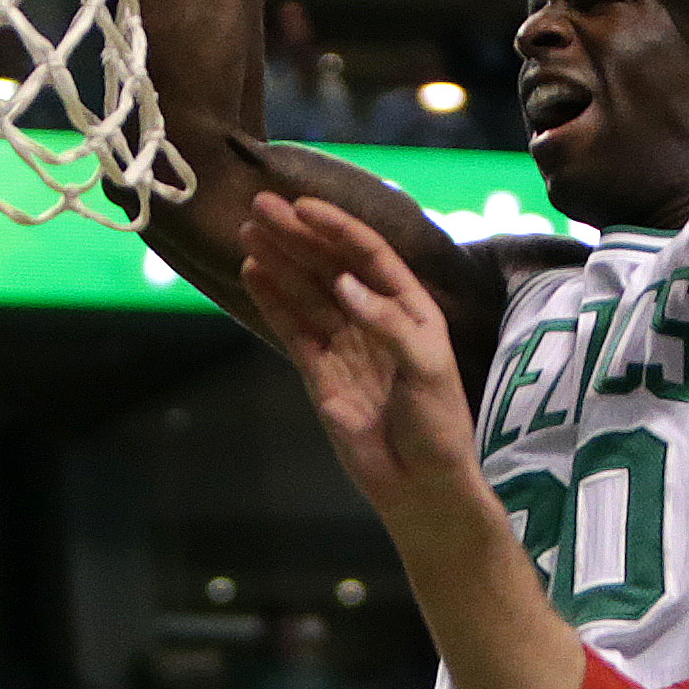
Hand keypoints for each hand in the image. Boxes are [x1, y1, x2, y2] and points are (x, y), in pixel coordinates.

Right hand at [239, 192, 485, 524]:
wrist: (419, 483)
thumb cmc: (438, 425)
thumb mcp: (426, 368)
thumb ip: (387, 324)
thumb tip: (345, 285)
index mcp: (410, 309)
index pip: (369, 256)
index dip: (336, 228)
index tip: (303, 205)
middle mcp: (375, 318)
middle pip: (330, 266)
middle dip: (297, 236)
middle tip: (261, 205)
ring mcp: (345, 344)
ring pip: (306, 292)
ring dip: (279, 261)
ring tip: (250, 230)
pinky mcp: (320, 372)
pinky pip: (293, 328)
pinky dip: (273, 301)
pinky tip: (254, 273)